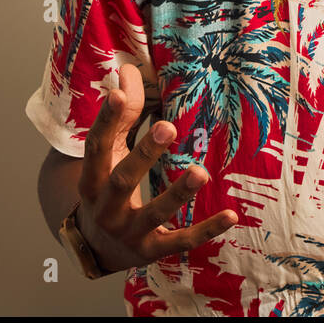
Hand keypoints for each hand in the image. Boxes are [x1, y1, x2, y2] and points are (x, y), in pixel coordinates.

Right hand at [74, 62, 237, 273]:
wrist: (96, 249)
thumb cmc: (107, 189)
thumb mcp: (109, 156)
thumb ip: (121, 117)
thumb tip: (126, 71)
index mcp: (92, 179)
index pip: (96, 147)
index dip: (106, 120)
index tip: (119, 93)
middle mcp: (106, 208)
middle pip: (123, 180)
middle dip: (145, 154)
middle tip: (168, 127)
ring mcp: (128, 233)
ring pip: (154, 214)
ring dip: (177, 194)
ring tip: (201, 172)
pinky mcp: (151, 251)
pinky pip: (181, 241)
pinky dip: (206, 230)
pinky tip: (232, 215)